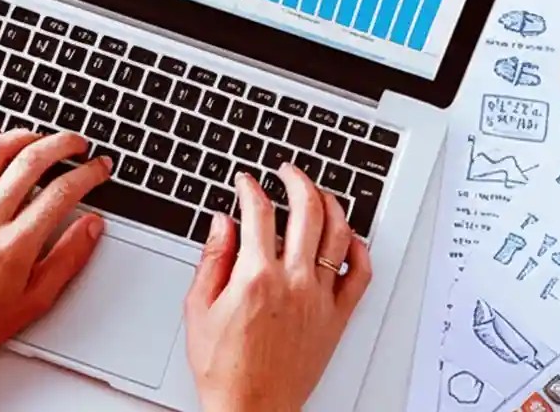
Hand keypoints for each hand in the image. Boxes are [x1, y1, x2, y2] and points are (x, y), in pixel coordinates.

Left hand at [0, 129, 110, 372]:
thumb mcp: (34, 302)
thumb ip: (68, 259)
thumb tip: (92, 226)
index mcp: (15, 246)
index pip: (61, 193)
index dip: (88, 174)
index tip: (98, 169)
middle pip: (31, 161)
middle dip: (63, 144)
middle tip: (78, 144)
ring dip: (24, 135)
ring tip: (41, 137)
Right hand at [184, 164, 371, 411]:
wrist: (250, 409)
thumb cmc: (223, 368)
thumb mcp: (199, 308)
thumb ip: (212, 259)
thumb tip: (222, 222)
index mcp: (256, 277)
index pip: (258, 212)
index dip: (250, 188)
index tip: (246, 182)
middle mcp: (293, 282)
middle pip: (306, 210)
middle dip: (296, 179)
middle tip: (286, 171)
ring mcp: (319, 298)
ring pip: (338, 234)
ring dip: (330, 204)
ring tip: (318, 193)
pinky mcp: (337, 317)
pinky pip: (360, 275)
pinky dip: (359, 249)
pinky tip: (350, 237)